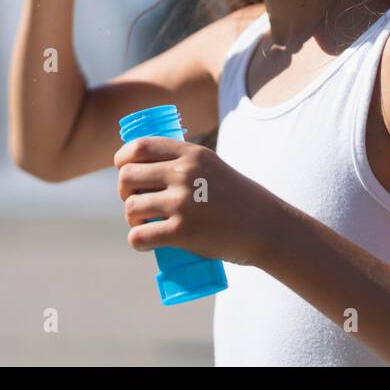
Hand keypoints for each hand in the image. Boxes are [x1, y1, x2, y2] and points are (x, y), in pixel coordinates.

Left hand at [114, 136, 282, 266]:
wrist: (266, 227)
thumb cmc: (238, 199)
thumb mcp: (212, 167)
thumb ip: (184, 163)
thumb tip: (147, 168)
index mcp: (191, 154)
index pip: (139, 147)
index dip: (123, 160)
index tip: (125, 171)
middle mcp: (184, 173)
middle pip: (128, 176)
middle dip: (125, 191)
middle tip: (137, 202)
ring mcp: (183, 202)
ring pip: (131, 207)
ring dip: (132, 218)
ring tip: (143, 224)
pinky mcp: (183, 231)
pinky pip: (139, 235)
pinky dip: (136, 240)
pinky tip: (143, 242)